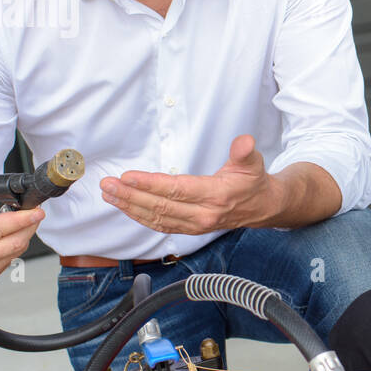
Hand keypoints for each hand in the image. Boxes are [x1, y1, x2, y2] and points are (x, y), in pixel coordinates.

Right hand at [0, 173, 44, 289]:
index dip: (20, 219)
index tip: (36, 211)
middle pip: (13, 243)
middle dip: (30, 226)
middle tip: (37, 213)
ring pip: (14, 253)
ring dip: (25, 236)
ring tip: (27, 222)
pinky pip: (8, 261)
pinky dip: (15, 247)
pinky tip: (13, 236)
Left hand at [100, 135, 283, 233]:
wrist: (262, 207)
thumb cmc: (253, 182)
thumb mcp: (253, 163)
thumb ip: (244, 152)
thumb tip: (244, 141)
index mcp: (217, 196)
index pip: (177, 190)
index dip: (150, 184)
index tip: (128, 176)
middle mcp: (204, 215)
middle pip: (161, 207)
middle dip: (131, 195)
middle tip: (108, 184)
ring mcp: (195, 225)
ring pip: (157, 219)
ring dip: (130, 207)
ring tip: (109, 195)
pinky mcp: (189, 229)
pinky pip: (160, 225)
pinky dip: (139, 217)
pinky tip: (125, 207)